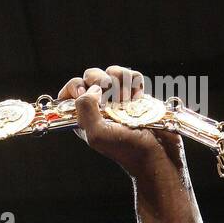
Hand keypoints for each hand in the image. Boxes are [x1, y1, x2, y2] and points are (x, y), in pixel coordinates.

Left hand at [57, 65, 182, 176]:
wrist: (155, 150)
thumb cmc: (126, 148)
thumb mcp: (97, 134)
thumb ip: (85, 109)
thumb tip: (93, 88)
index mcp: (83, 117)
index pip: (68, 94)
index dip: (74, 87)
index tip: (83, 92)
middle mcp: (98, 107)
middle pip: (89, 77)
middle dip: (99, 80)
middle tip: (110, 96)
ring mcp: (117, 99)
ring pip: (111, 72)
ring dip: (119, 81)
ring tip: (126, 99)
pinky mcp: (135, 94)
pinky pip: (130, 75)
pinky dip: (134, 81)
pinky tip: (137, 97)